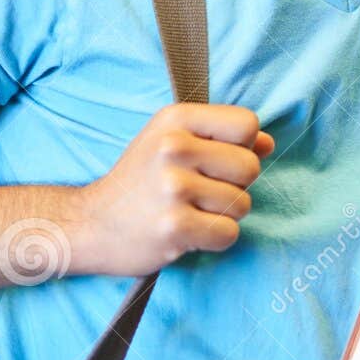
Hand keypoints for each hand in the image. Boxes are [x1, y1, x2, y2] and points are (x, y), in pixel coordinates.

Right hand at [72, 102, 273, 276]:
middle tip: (201, 193)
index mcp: (175, 119)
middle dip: (235, 186)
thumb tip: (268, 143)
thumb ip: (221, 138)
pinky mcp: (175, 226)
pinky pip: (228, 234)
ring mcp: (173, 187)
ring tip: (189, 212)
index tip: (215, 161)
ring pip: (242, 204)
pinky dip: (214, 239)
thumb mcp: (171, 142)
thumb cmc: (139, 182)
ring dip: (222, 215)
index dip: (242, 146)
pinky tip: (188, 233)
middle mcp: (173, 147)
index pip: (247, 125)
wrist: (92, 224)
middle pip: (250, 167)